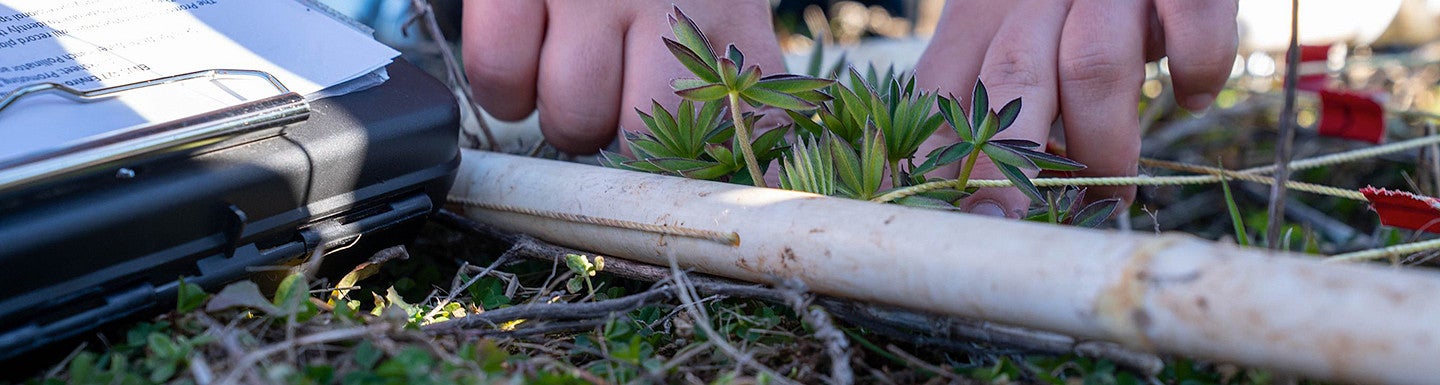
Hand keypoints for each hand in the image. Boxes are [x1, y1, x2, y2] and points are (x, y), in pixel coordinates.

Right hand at [462, 0, 786, 154]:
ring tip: (565, 68)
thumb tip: (761, 166)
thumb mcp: (720, 5)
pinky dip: (503, 88)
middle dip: (616, 144)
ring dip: (557, 114)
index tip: (692, 199)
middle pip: (643, 141)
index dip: (714, 179)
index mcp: (734, 19)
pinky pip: (502, 78)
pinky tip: (522, 55)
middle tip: (609, 103)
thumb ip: (745, 76)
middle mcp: (673, 6)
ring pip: (571, 119)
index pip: (745, 131)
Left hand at [913, 0, 1237, 217]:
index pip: (941, 90)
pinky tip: (1192, 98)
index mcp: (981, 10)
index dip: (940, 159)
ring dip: (1103, 148)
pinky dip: (1196, 68)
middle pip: (1011, 79)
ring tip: (1112, 197)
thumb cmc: (1073, 7)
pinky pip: (1191, 23)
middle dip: (1008, 165)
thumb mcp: (1015, 37)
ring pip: (1093, 66)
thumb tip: (973, 194)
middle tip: (1010, 224)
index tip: (954, 221)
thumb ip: (988, 99)